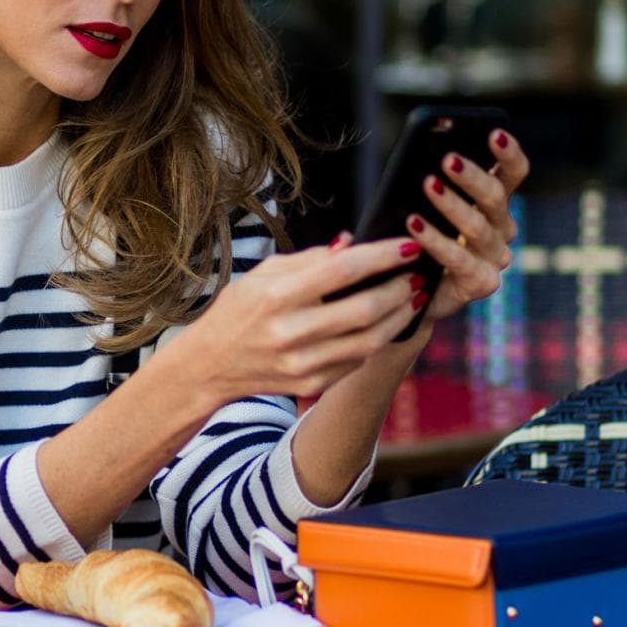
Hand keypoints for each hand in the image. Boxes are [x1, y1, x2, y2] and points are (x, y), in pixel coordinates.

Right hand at [167, 235, 427, 402]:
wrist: (209, 365)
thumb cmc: (237, 310)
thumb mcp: (262, 274)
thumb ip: (309, 259)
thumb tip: (352, 243)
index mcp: (276, 296)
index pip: (342, 270)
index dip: (381, 257)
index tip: (407, 246)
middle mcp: (290, 332)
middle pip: (364, 309)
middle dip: (399, 288)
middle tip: (416, 273)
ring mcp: (302, 363)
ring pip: (370, 340)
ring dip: (399, 316)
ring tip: (412, 297)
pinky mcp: (311, 384)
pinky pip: (357, 359)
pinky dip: (378, 339)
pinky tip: (387, 322)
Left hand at [406, 128, 530, 322]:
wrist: (408, 292)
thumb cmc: (414, 239)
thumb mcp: (420, 205)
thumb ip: (430, 182)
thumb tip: (421, 151)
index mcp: (494, 203)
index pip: (514, 174)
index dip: (508, 153)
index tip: (493, 133)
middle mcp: (501, 229)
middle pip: (497, 197)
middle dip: (472, 176)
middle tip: (446, 159)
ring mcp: (494, 258)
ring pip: (478, 227)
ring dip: (452, 204)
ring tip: (427, 185)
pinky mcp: (481, 284)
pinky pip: (460, 260)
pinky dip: (436, 240)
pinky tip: (414, 224)